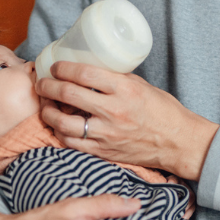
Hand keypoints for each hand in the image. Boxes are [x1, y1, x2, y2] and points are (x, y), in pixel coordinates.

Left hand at [36, 61, 219, 180]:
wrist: (177, 142)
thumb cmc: (163, 111)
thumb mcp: (142, 86)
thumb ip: (116, 79)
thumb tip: (91, 69)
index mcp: (124, 90)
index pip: (84, 74)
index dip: (64, 68)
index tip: (56, 67)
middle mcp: (114, 111)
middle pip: (68, 95)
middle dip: (48, 86)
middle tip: (42, 83)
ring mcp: (107, 134)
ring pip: (64, 123)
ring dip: (49, 113)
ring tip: (46, 106)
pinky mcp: (105, 152)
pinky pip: (73, 143)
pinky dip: (61, 133)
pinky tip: (59, 126)